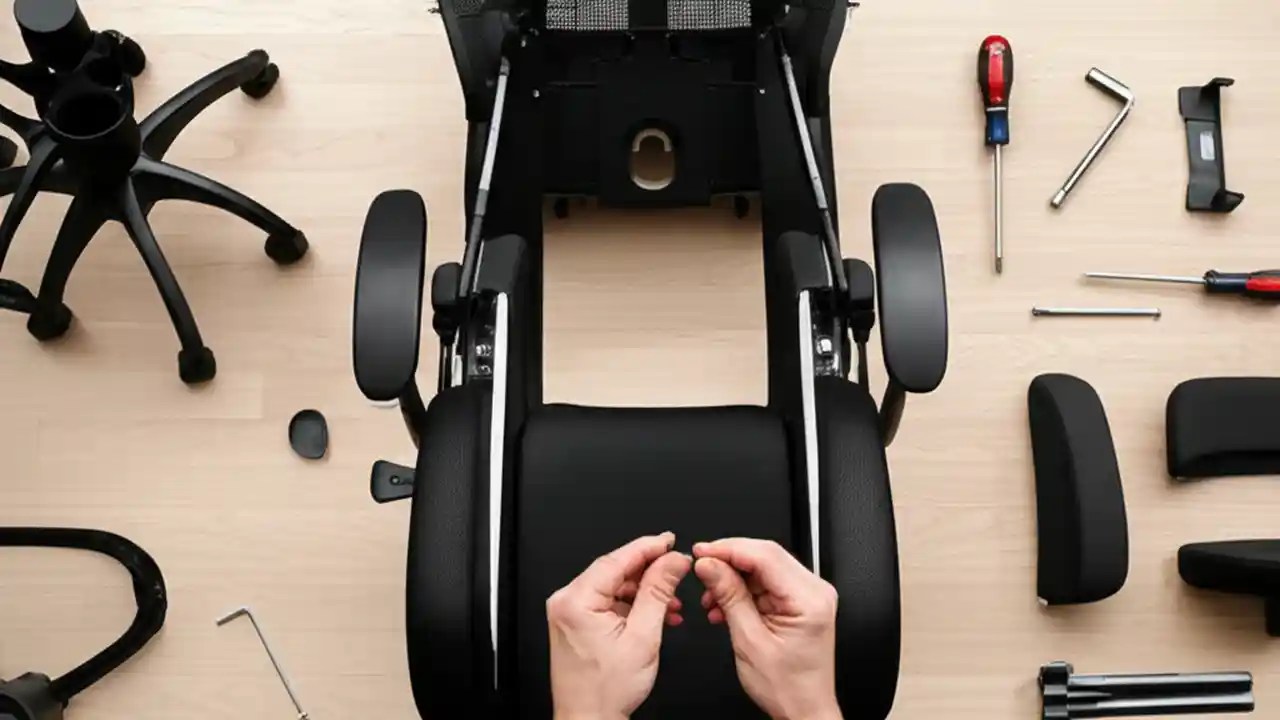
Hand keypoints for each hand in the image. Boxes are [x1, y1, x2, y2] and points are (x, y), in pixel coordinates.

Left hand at [547, 532, 692, 719]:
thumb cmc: (606, 691)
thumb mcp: (643, 637)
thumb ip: (659, 592)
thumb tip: (672, 561)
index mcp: (576, 601)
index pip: (616, 559)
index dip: (648, 547)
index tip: (669, 540)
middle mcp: (566, 602)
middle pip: (615, 571)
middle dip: (650, 572)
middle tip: (677, 570)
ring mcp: (569, 612)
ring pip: (614, 586)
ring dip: (645, 592)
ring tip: (671, 603)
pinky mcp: (576, 622)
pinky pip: (607, 601)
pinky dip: (632, 605)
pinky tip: (655, 614)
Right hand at [693, 538, 841, 719]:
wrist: (804, 711)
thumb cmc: (788, 688)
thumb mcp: (749, 641)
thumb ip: (729, 596)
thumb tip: (710, 565)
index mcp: (809, 599)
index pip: (765, 555)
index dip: (728, 549)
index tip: (702, 551)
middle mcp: (815, 591)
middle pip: (765, 556)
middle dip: (728, 561)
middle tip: (701, 568)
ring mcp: (808, 595)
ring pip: (762, 568)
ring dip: (732, 578)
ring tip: (711, 599)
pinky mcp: (799, 602)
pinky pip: (766, 583)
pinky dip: (742, 590)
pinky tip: (724, 605)